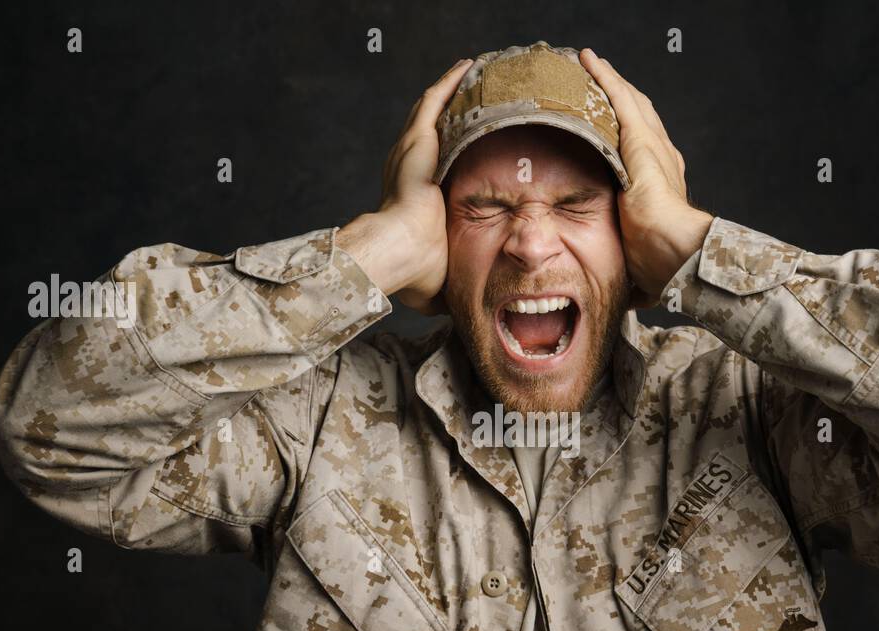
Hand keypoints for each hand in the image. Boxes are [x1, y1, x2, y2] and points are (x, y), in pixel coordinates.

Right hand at [337, 58, 472, 314]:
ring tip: (475, 74)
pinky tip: (467, 67)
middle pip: (435, 132)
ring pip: (434, 111)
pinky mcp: (416, 141)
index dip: (451, 153)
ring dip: (453, 92)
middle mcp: (410, 168)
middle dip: (455, 114)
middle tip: (480, 97)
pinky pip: (435, 101)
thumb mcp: (437, 279)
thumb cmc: (413, 271)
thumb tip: (452, 314)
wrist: (398, 254)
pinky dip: (450, 82)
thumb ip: (446, 287)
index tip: (472, 146)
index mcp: (414, 196)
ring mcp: (411, 152)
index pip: (436, 166)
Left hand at [579, 49, 713, 307]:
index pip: (639, 150)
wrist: (677, 255)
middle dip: (614, 99)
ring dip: (607, 82)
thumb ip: (634, 272)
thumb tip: (629, 299)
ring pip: (626, 102)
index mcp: (659, 184)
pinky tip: (587, 60)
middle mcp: (660, 158)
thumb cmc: (663, 265)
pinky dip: (604, 77)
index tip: (606, 124)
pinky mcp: (641, 141)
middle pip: (634, 118)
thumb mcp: (640, 264)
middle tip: (589, 81)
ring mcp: (652, 147)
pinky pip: (619, 99)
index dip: (623, 133)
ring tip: (585, 63)